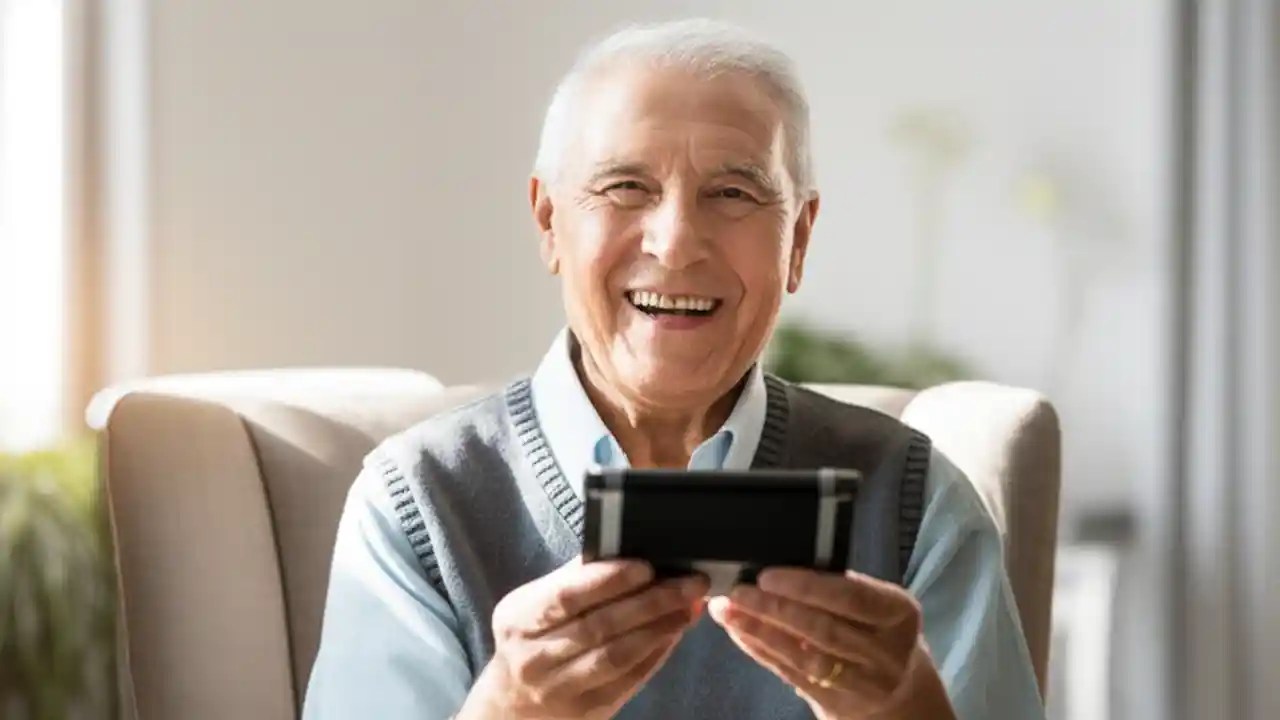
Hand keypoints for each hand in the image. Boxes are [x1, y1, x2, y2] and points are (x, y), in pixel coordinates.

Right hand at [456, 557, 707, 719]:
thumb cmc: (531, 639)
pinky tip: (674, 633)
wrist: (513, 703)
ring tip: (688, 607)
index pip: (567, 595)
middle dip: (651, 601)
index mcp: (519, 619)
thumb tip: (625, 546)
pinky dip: (656, 654)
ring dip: (660, 629)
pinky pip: (628, 680)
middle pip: (600, 626)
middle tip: (689, 583)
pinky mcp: (587, 712)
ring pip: (618, 656)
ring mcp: (560, 689)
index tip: (647, 565)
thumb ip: (574, 578)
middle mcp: (534, 657)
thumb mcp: (533, 605)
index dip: (609, 580)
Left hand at [707, 568, 954, 719]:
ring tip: (728, 612)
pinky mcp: (837, 703)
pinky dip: (762, 651)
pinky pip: (792, 674)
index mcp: (898, 613)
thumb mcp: (878, 604)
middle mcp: (885, 651)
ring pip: (804, 656)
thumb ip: (840, 586)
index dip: (807, 586)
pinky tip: (740, 633)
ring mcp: (862, 682)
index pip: (851, 596)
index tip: (767, 575)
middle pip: (823, 628)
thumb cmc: (878, 630)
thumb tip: (780, 564)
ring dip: (760, 632)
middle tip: (738, 591)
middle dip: (774, 608)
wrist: (901, 691)